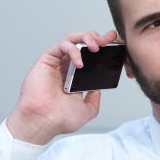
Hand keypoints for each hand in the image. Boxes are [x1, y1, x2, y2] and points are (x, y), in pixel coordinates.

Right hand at [6, 29, 119, 143]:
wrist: (45, 122)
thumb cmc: (60, 119)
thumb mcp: (87, 110)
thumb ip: (94, 98)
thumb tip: (97, 89)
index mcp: (76, 77)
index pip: (90, 55)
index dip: (102, 47)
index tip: (115, 44)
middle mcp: (66, 67)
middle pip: (82, 42)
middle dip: (97, 37)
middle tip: (107, 41)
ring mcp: (57, 62)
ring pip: (72, 39)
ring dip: (86, 38)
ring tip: (96, 47)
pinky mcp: (47, 59)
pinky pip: (62, 46)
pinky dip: (73, 50)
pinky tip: (79, 63)